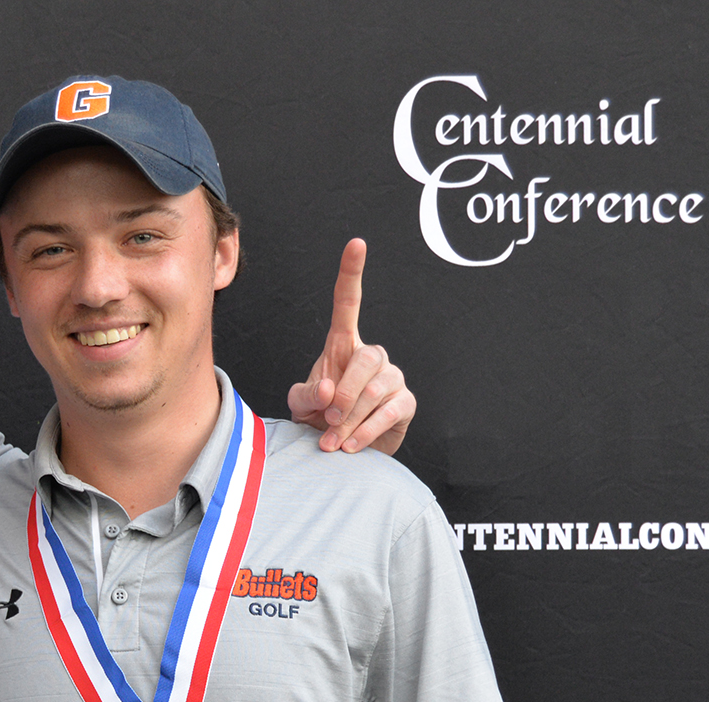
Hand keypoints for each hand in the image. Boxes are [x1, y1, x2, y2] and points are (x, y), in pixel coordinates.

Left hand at [288, 238, 415, 454]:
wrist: (342, 450)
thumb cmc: (320, 418)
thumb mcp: (302, 405)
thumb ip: (306, 395)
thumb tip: (330, 391)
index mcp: (343, 345)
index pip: (349, 302)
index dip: (352, 273)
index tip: (357, 244)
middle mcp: (372, 356)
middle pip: (365, 359)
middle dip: (343, 394)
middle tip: (327, 420)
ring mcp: (392, 377)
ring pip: (375, 389)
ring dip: (349, 419)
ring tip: (332, 440)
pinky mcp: (405, 403)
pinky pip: (389, 411)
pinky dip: (365, 431)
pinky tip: (350, 445)